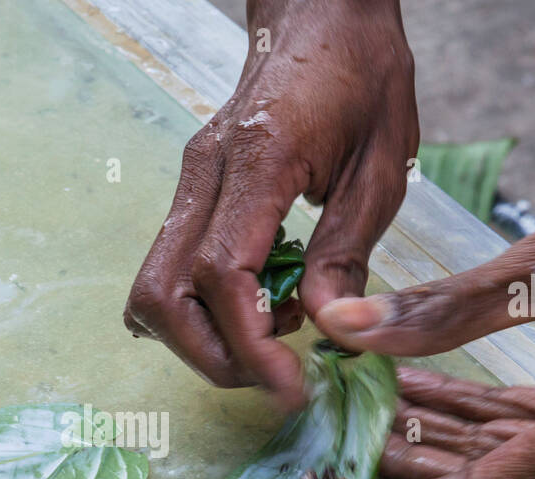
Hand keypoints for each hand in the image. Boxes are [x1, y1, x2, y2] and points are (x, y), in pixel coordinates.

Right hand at [124, 0, 417, 409]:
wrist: (321, 11)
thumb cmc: (361, 74)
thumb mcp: (381, 166)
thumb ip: (346, 253)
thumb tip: (327, 329)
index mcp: (257, 161)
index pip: (221, 275)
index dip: (248, 345)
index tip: (286, 385)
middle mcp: (203, 174)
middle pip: (163, 296)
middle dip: (213, 356)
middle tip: (275, 373)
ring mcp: (188, 183)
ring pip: (153, 290)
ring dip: (202, 337)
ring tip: (269, 335)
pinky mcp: (190, 193)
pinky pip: (168, 269)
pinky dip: (199, 310)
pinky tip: (253, 305)